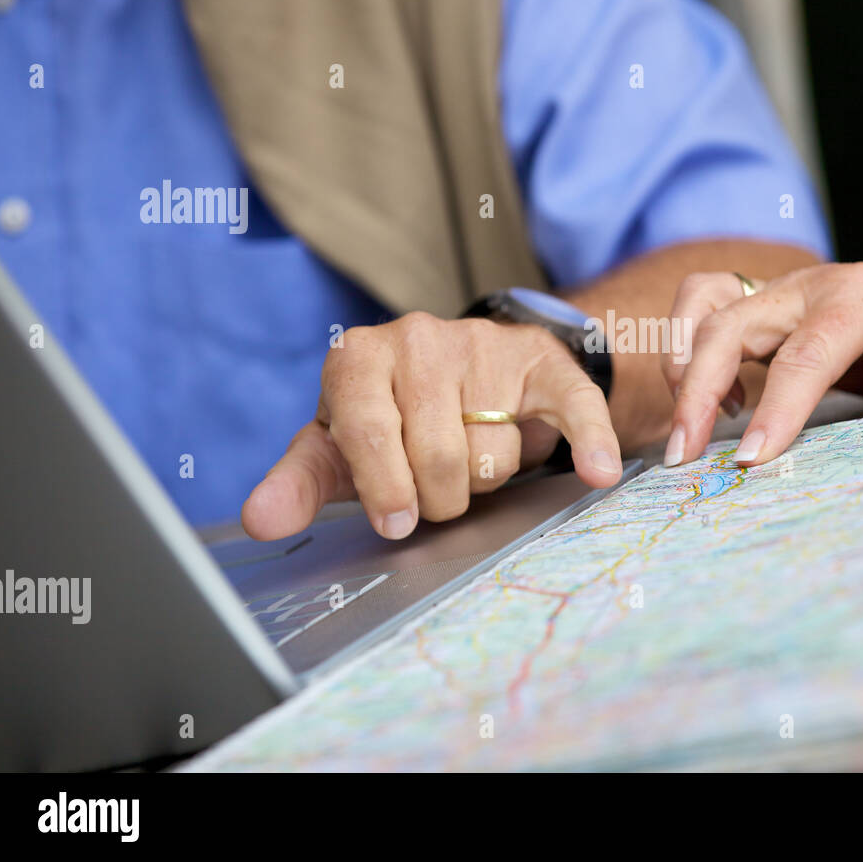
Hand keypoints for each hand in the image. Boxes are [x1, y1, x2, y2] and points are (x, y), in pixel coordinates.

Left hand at [241, 313, 621, 540]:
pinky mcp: (539, 360)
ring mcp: (482, 347)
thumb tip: (262, 521)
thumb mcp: (336, 445)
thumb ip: (301, 483)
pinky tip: (599, 473)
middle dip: (440, 493)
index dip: (384, 486)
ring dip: (486, 478)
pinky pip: (571, 406)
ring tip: (471, 455)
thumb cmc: (388, 418)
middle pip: (438, 455)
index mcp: (357, 358)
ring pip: (492, 453)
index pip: (368, 431)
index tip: (396, 521)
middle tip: (437, 486)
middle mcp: (417, 340)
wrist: (458, 368)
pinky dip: (589, 442)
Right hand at [662, 258, 862, 467]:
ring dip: (683, 365)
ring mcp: (788, 288)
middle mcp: (818, 284)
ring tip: (693, 427)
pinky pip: (705, 306)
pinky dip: (691, 348)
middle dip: (698, 389)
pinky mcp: (771, 303)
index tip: (752, 460)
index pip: (807, 353)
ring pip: (707, 309)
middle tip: (685, 457)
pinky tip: (723, 401)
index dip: (776, 407)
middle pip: (733, 325)